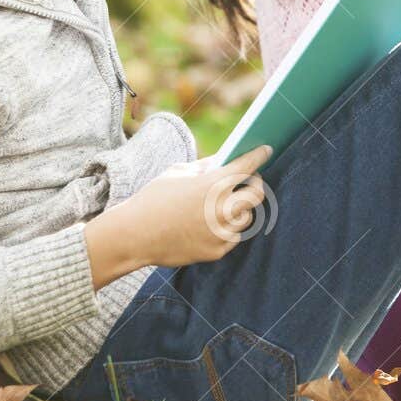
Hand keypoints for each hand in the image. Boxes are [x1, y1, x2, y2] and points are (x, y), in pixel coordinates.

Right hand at [86, 146, 270, 285]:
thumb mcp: (177, 173)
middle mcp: (222, 209)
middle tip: (250, 180)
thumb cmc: (154, 199)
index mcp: (213, 185)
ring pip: (245, 218)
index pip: (247, 166)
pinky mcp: (216, 250)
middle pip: (257, 194)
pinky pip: (232, 237)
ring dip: (239, 209)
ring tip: (226, 203)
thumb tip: (225, 161)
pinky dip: (226, 229)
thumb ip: (205, 167)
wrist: (134, 235)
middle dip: (255, 185)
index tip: (266, 150)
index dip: (259, 156)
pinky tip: (213, 223)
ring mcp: (220, 232)